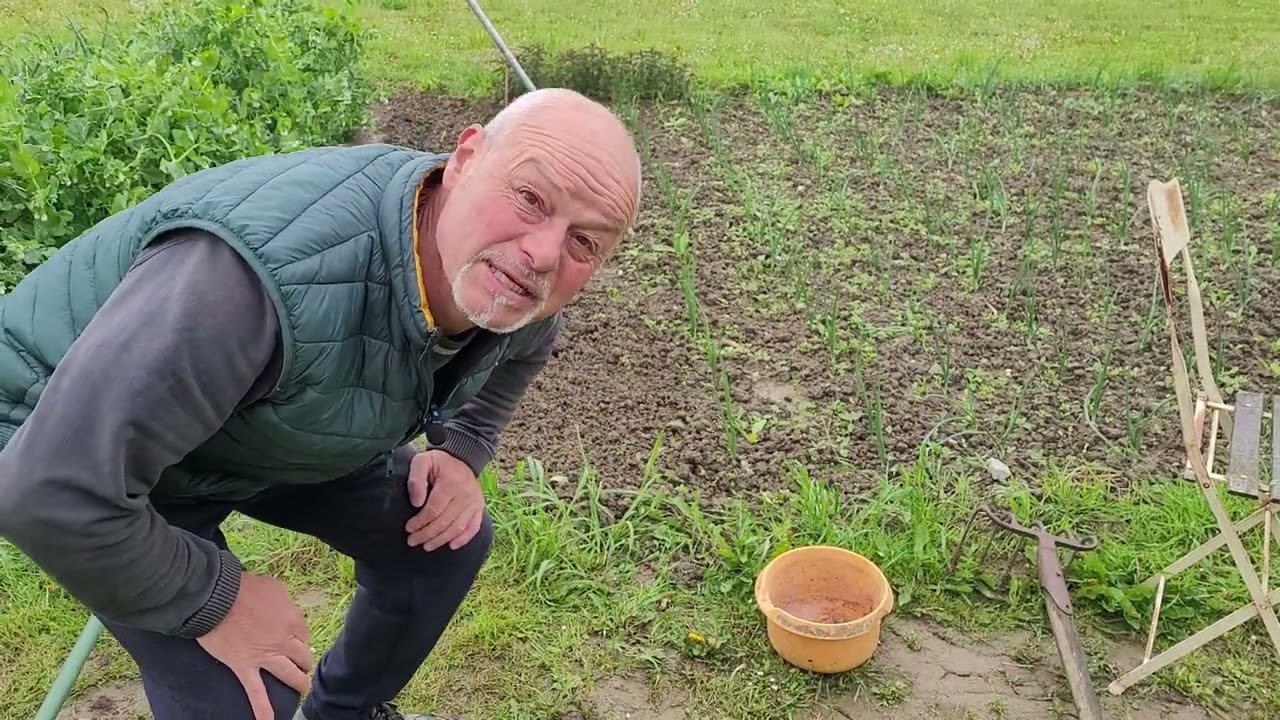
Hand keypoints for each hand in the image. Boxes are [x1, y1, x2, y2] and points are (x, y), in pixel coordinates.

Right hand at [196, 573, 312, 719]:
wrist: (217, 597)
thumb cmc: (244, 587)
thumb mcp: (273, 586)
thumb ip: (283, 599)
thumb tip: (285, 608)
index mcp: (291, 619)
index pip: (304, 633)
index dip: (301, 638)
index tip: (297, 640)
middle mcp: (283, 640)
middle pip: (302, 655)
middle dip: (304, 661)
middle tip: (303, 665)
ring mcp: (265, 656)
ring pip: (289, 675)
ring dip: (298, 682)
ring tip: (302, 688)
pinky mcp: (244, 667)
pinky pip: (255, 692)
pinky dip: (262, 709)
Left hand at [404, 449, 484, 550]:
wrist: (464, 458)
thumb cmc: (439, 462)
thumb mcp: (423, 461)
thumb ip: (416, 479)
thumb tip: (416, 503)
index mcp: (451, 483)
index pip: (433, 510)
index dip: (420, 522)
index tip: (409, 528)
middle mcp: (465, 495)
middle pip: (444, 522)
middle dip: (426, 534)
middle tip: (412, 541)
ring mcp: (474, 502)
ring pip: (457, 528)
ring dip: (441, 540)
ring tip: (426, 546)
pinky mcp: (479, 508)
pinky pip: (473, 528)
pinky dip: (463, 539)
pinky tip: (451, 546)